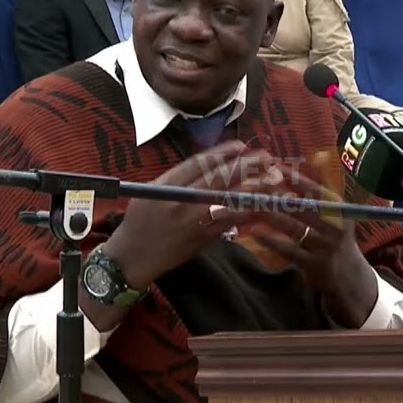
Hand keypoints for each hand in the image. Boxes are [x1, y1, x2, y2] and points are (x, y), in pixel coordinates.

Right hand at [102, 140, 280, 288]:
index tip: (241, 145)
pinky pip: (228, 223)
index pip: (198, 163)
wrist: (131, 257)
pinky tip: (261, 206)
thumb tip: (209, 166)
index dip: (222, 153)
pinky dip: (246, 213)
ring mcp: (192, 220)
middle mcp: (180, 200)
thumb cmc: (140, 221)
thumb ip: (178, 179)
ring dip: (252, 188)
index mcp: (166, 184)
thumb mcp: (152, 191)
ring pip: (227, 200)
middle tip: (265, 157)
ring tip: (271, 179)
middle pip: (218, 178)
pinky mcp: (200, 239)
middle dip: (244, 166)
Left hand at [246, 166, 376, 326]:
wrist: (348, 276)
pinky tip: (254, 232)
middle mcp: (334, 226)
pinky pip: (289, 250)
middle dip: (275, 194)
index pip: (316, 188)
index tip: (275, 165)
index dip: (295, 177)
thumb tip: (321, 154)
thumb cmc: (335, 236)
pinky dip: (271, 240)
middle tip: (252, 184)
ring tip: (247, 206)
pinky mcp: (313, 265)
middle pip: (300, 206)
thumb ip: (326, 186)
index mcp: (338, 208)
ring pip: (291, 227)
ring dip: (268, 216)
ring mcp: (324, 246)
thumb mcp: (337, 211)